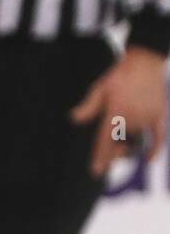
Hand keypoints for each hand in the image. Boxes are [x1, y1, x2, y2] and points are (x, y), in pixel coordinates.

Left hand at [70, 46, 167, 177]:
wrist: (145, 61)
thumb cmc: (119, 75)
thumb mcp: (100, 89)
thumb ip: (88, 106)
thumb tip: (73, 118)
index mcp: (116, 113)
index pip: (105, 141)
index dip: (100, 158)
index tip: (97, 172)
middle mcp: (132, 117)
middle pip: (121, 145)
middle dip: (114, 153)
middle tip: (112, 151)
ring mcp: (147, 117)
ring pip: (137, 142)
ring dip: (129, 147)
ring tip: (123, 145)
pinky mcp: (159, 115)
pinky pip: (159, 136)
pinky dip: (155, 148)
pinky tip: (149, 159)